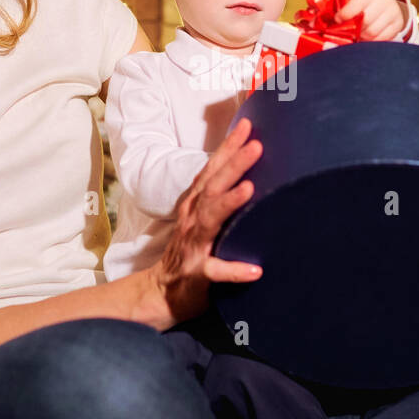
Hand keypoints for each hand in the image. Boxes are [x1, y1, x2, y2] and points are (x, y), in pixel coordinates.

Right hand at [145, 117, 263, 328]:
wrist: (161, 292)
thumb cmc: (191, 250)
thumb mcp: (203, 219)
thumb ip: (221, 197)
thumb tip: (253, 173)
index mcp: (196, 205)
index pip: (212, 170)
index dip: (228, 147)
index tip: (248, 125)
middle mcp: (193, 220)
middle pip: (213, 187)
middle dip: (234, 164)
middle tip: (257, 145)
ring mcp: (194, 246)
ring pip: (210, 220)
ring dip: (230, 203)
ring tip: (250, 189)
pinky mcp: (197, 274)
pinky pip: (216, 272)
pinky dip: (234, 270)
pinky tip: (255, 270)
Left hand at [336, 0, 407, 40]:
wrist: (383, 0)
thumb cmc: (360, 0)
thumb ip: (339, 7)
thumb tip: (323, 23)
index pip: (355, 5)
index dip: (344, 15)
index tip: (338, 20)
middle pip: (365, 21)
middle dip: (354, 28)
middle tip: (349, 28)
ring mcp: (393, 11)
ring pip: (372, 32)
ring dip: (361, 36)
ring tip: (358, 32)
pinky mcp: (398, 23)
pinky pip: (381, 39)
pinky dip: (371, 40)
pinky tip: (367, 34)